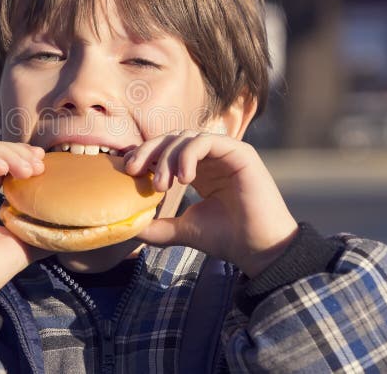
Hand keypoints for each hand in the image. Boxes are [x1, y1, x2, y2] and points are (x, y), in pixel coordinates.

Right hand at [0, 137, 49, 303]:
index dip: (22, 155)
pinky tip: (5, 169)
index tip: (43, 162)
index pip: (2, 161)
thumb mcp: (28, 242)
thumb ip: (44, 230)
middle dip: (18, 151)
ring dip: (5, 151)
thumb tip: (75, 229)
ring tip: (25, 170)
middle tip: (38, 166)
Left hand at [124, 131, 297, 277]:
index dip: (144, 155)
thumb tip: (132, 227)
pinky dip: (189, 155)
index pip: (166, 150)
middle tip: (134, 171)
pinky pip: (207, 141)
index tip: (127, 171)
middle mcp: (211, 157)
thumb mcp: (184, 229)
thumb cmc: (227, 239)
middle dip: (149, 151)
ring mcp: (226, 152)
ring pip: (186, 137)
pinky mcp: (240, 152)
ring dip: (167, 157)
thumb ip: (159, 226)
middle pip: (171, 138)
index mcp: (199, 169)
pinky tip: (184, 179)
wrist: (258, 250)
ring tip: (162, 185)